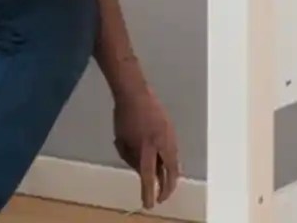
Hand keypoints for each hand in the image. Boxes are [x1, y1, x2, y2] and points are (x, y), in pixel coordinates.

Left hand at [113, 85, 180, 209]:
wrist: (135, 92)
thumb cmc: (123, 116)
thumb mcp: (121, 140)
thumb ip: (130, 157)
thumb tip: (141, 171)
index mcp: (146, 145)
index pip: (148, 174)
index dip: (149, 191)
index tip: (150, 204)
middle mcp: (161, 142)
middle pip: (171, 172)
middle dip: (167, 188)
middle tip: (161, 198)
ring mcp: (169, 136)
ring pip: (175, 162)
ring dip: (170, 176)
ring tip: (164, 185)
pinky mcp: (172, 131)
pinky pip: (173, 152)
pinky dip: (170, 163)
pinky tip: (164, 167)